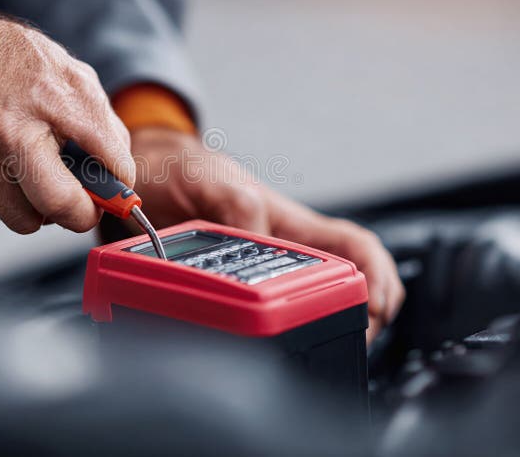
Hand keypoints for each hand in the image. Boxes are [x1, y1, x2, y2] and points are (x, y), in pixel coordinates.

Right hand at [0, 8, 132, 233]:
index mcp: (56, 98)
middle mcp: (15, 129)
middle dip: (77, 214)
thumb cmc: (2, 59)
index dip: (118, 188)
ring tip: (25, 179)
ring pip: (22, 220)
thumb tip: (118, 170)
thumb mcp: (64, 70)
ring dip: (31, 209)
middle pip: (59, 204)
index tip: (113, 193)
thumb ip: (97, 118)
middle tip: (76, 204)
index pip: (109, 161)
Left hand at [130, 127, 403, 341]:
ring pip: (306, 301)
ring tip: (326, 349)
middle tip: (357, 341)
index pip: (350, 245)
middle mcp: (279, 248)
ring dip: (326, 324)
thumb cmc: (179, 170)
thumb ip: (235, 203)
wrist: (143, 177)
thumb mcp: (205, 179)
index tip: (377, 306)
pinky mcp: (228, 286)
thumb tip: (261, 237)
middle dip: (364, 314)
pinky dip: (276, 330)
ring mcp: (256, 269)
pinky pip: (261, 314)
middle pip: (344, 280)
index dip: (376, 274)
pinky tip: (272, 347)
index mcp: (285, 221)